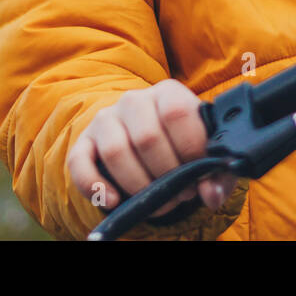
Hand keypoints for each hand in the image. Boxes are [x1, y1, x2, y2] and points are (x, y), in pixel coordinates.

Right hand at [68, 79, 239, 218]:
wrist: (150, 141)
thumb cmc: (183, 146)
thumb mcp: (206, 155)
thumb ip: (216, 173)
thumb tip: (211, 195)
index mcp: (168, 93)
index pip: (177, 112)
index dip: (190, 149)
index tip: (200, 175)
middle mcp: (134, 100)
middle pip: (147, 137)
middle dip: (167, 175)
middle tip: (182, 195)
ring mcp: (106, 119)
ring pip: (116, 151)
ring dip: (139, 186)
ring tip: (159, 203)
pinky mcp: (83, 142)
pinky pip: (79, 162)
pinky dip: (95, 185)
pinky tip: (114, 201)